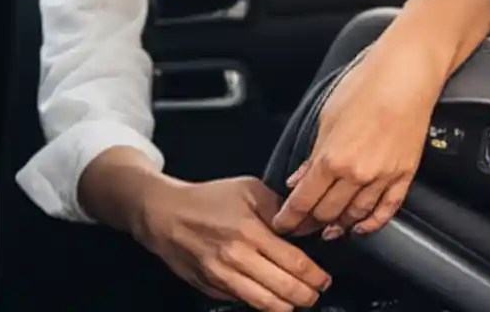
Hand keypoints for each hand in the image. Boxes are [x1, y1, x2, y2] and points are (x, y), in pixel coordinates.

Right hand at [134, 175, 331, 310]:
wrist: (165, 214)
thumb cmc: (209, 199)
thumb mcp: (249, 189)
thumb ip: (278, 208)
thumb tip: (305, 225)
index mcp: (250, 231)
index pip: (295, 263)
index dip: (315, 276)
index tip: (324, 278)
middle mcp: (236, 259)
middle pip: (284, 290)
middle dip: (307, 296)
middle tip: (316, 293)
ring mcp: (222, 278)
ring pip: (265, 304)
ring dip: (288, 306)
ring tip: (298, 301)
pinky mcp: (212, 289)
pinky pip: (244, 302)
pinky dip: (262, 303)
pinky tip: (272, 296)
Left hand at [272, 44, 442, 238]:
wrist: (405, 76)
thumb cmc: (365, 87)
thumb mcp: (326, 118)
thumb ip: (312, 155)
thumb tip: (299, 178)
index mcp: (332, 158)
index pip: (303, 202)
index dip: (289, 219)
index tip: (283, 224)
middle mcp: (356, 174)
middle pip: (327, 214)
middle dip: (309, 225)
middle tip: (301, 227)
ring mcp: (382, 177)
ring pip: (355, 216)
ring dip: (339, 226)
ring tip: (328, 229)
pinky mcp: (404, 175)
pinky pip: (386, 210)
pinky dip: (372, 223)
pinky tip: (362, 227)